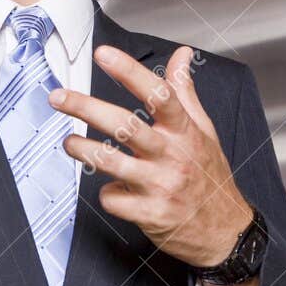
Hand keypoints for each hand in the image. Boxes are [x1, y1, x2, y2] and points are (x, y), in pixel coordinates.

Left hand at [50, 45, 253, 275]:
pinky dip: (106, 193)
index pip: (159, 94)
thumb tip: (180, 56)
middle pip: (125, 125)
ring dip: (82, 149)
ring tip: (69, 142)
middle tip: (59, 97)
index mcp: (185, 132)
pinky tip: (111, 189)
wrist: (226, 231)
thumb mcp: (204, 131)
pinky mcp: (150, 213)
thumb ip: (186, 92)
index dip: (129, 71)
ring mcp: (160, 185)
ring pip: (111, 162)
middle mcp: (172, 155)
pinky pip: (114, 199)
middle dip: (86, 107)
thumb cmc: (210, 177)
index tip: (104, 54)